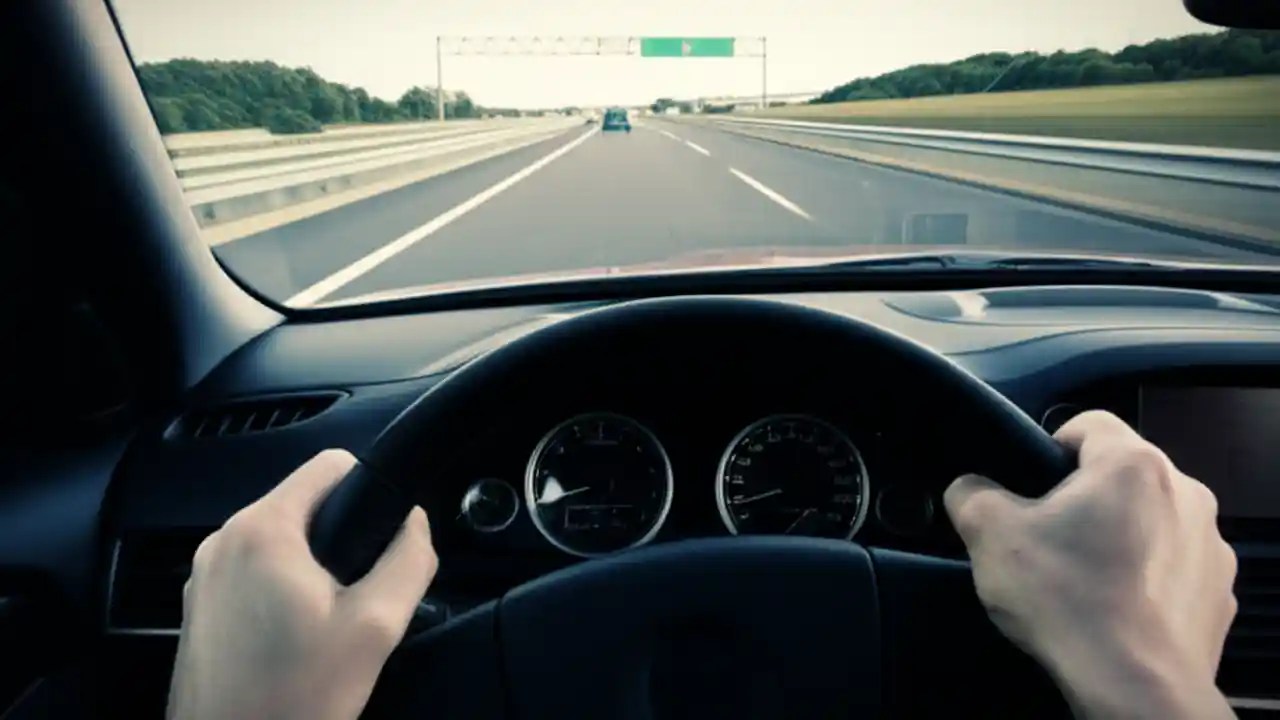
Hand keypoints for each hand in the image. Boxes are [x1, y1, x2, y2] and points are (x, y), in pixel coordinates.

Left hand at [167, 450, 437, 719]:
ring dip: (315, 571)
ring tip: (328, 627)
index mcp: (262, 530)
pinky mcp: (200, 608)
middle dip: (342, 542)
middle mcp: (223, 542)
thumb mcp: (376, 627)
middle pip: (307, 505)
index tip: (382, 540)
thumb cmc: (293, 701)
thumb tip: (415, 524)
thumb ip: (408, 560)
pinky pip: (257, 575)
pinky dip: (285, 594)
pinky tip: (298, 643)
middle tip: (358, 601)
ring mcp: (204, 576)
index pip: (332, 464)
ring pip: (284, 543)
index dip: (371, 491)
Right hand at [945, 411, 1236, 718]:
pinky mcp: (1215, 590)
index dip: (1049, 448)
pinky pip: (1173, 566)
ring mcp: (1208, 544)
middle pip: (1121, 475)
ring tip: (1082, 578)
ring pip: (1151, 520)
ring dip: (1120, 537)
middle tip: (1048, 539)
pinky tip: (1114, 606)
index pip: (1087, 423)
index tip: (1031, 486)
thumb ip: (970, 493)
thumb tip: (968, 487)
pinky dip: (1146, 578)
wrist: (1131, 684)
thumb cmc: (1068, 601)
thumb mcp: (989, 534)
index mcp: (1132, 465)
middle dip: (1084, 500)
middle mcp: (1184, 493)